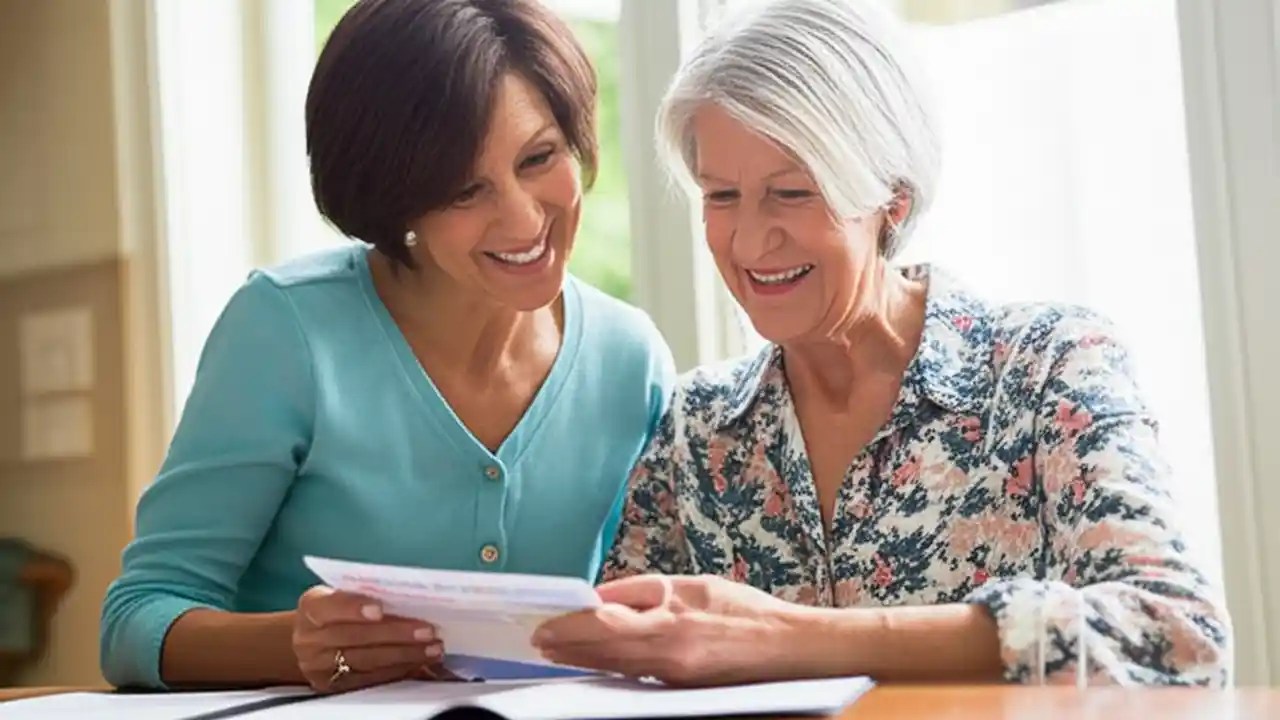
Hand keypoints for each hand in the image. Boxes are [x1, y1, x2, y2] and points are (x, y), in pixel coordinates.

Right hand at [293, 585, 443, 692]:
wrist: (311, 642)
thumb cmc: (336, 610)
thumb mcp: (340, 594)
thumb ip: (364, 592)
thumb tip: (407, 593)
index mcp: (311, 608)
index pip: (329, 606)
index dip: (353, 607)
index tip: (379, 608)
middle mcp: (310, 639)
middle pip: (354, 637)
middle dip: (395, 633)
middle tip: (427, 630)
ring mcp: (321, 667)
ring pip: (366, 661)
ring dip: (404, 654)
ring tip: (432, 648)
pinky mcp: (334, 686)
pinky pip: (370, 679)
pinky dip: (398, 670)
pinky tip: (419, 662)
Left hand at [531, 574, 796, 686]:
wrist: (788, 648)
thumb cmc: (745, 611)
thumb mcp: (693, 585)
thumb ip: (644, 590)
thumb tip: (602, 595)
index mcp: (671, 625)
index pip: (605, 626)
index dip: (570, 627)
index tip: (546, 623)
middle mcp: (667, 656)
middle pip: (603, 652)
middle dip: (567, 646)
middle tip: (539, 640)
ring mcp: (673, 676)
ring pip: (615, 667)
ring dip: (582, 659)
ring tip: (556, 651)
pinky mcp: (680, 687)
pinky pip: (635, 676)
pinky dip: (610, 667)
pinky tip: (595, 663)